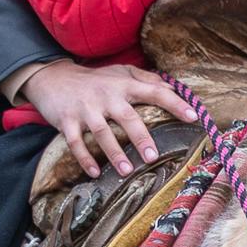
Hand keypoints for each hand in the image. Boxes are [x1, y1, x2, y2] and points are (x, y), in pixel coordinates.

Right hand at [15, 59, 162, 178]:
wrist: (52, 78)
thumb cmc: (94, 79)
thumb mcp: (120, 72)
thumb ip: (146, 78)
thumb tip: (171, 87)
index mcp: (124, 84)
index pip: (155, 91)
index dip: (175, 103)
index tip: (194, 117)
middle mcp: (107, 96)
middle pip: (128, 117)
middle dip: (141, 138)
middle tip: (152, 156)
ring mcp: (86, 109)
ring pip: (102, 133)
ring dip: (115, 153)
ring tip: (127, 171)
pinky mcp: (66, 120)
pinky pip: (76, 143)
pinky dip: (84, 159)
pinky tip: (94, 173)